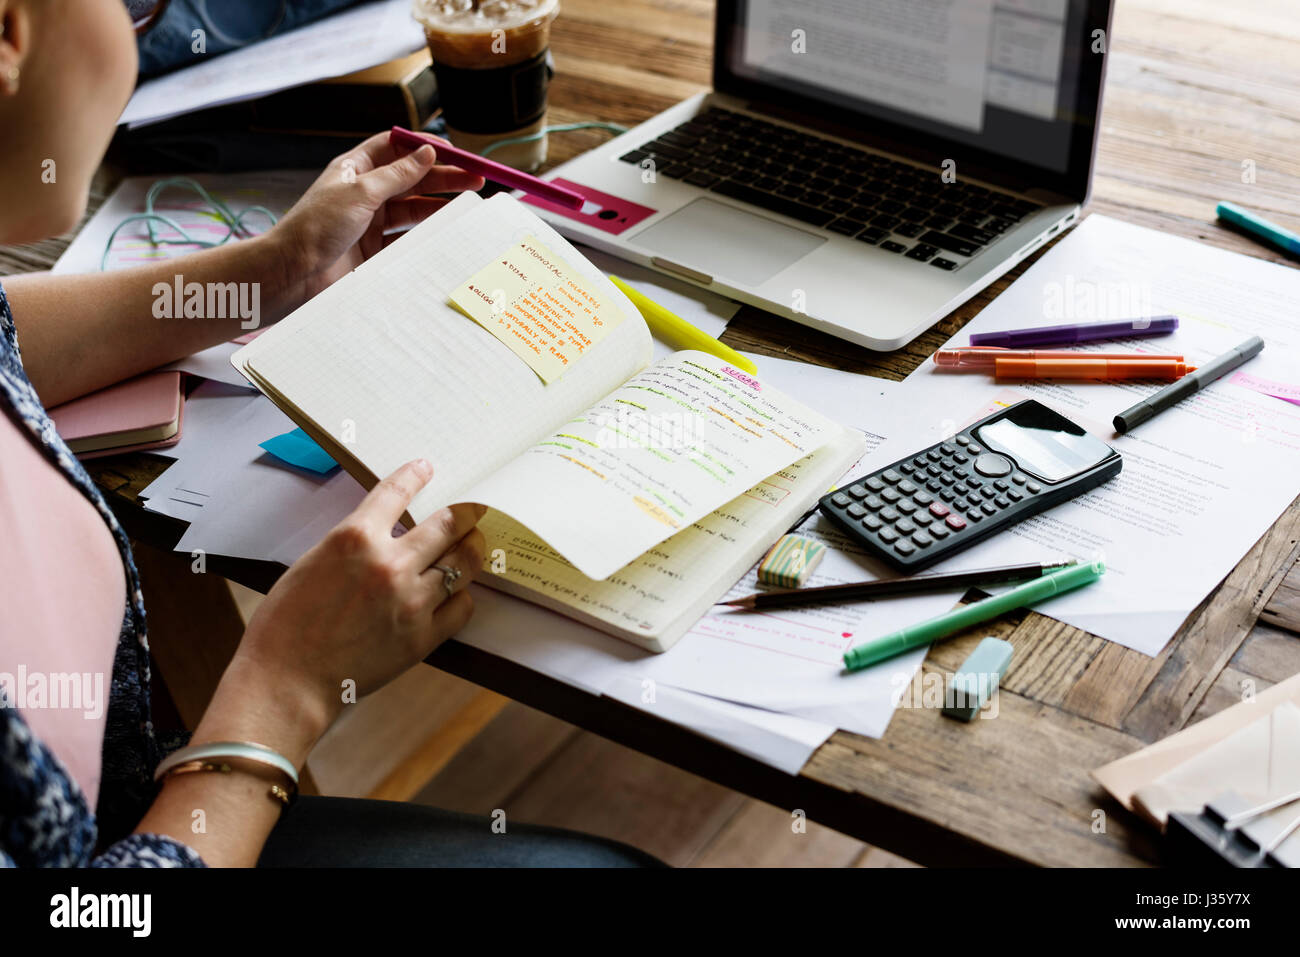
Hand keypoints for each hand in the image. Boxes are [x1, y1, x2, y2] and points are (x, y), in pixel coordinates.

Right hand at [218, 460, 486, 761]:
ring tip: (472, 546)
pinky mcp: (423, 636)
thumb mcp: (313, 564)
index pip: (397, 492)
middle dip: (463, 514)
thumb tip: (386, 532)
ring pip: (463, 563)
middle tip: (471, 510)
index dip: (416, 475)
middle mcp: (390, 564)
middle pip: (448, 524)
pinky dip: (461, 596)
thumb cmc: (287, 625)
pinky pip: (462, 606)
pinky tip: (455, 593)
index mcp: (354, 539)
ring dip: (470, 550)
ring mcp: (411, 601)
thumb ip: (354, 544)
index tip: (426, 468)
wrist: (288, 681)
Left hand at [270, 131, 484, 304]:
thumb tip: (427, 153)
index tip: (454, 151)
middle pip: (411, 178)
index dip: (425, 146)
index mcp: (355, 169)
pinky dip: (426, 234)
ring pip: (413, 207)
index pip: (395, 147)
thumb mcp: (360, 192)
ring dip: (439, 204)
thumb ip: (398, 175)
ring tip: (468, 204)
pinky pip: (407, 237)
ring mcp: (370, 222)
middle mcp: (363, 193)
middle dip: (443, 176)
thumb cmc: (316, 227)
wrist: (293, 274)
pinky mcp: (374, 250)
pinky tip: (445, 231)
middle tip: (476, 177)